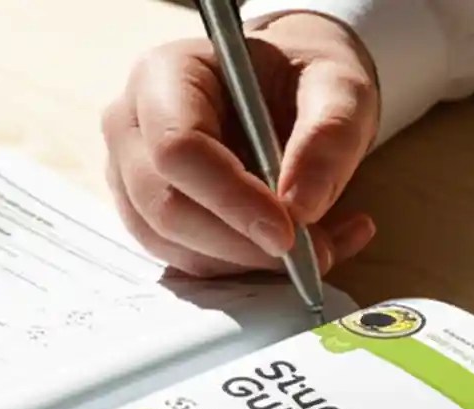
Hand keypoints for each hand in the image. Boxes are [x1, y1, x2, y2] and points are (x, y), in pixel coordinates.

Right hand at [102, 12, 378, 277]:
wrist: (297, 86)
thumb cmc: (308, 76)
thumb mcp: (340, 87)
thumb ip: (329, 136)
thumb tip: (302, 208)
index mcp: (166, 75)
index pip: (177, 148)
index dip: (230, 199)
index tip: (288, 232)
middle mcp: (133, 126)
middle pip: (165, 207)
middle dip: (242, 244)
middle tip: (314, 253)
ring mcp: (135, 176)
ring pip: (175, 245)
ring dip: (251, 263)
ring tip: (324, 244)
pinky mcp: (154, 217)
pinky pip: (192, 261)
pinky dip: (250, 269)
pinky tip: (308, 247)